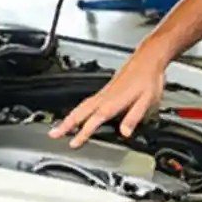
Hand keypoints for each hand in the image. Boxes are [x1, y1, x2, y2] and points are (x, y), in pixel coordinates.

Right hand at [48, 45, 168, 147]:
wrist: (149, 58)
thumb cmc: (149, 78)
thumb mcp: (147, 101)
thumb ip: (133, 117)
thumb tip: (125, 132)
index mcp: (113, 102)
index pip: (94, 120)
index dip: (83, 133)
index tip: (73, 143)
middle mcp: (105, 97)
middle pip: (81, 112)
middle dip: (66, 124)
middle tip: (53, 134)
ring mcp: (105, 92)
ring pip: (82, 105)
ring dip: (70, 117)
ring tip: (60, 127)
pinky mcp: (107, 89)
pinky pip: (88, 101)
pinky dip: (78, 109)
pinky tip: (79, 113)